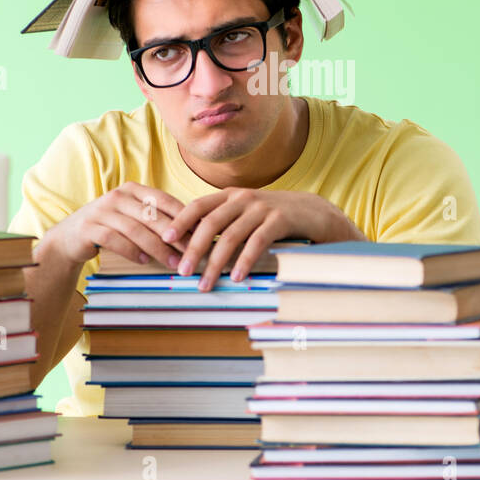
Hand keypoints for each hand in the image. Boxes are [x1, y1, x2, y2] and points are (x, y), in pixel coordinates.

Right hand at [45, 181, 190, 269]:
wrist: (70, 238)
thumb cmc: (111, 228)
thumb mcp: (133, 218)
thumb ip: (156, 220)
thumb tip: (194, 232)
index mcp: (133, 190)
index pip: (164, 200)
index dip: (184, 216)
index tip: (201, 234)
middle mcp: (117, 196)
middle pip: (152, 216)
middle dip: (174, 236)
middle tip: (191, 253)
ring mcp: (102, 211)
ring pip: (136, 229)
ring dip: (157, 247)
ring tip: (172, 262)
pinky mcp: (89, 227)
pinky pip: (114, 239)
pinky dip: (132, 251)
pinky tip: (144, 262)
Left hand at [160, 188, 364, 289]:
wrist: (314, 212)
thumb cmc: (274, 218)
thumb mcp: (247, 214)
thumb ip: (224, 222)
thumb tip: (192, 246)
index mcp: (231, 196)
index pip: (199, 205)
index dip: (181, 220)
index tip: (165, 239)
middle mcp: (244, 198)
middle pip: (210, 223)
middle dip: (194, 248)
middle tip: (183, 271)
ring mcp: (262, 208)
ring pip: (230, 236)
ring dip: (216, 263)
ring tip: (206, 284)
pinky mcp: (280, 220)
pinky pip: (256, 242)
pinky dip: (243, 261)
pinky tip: (236, 277)